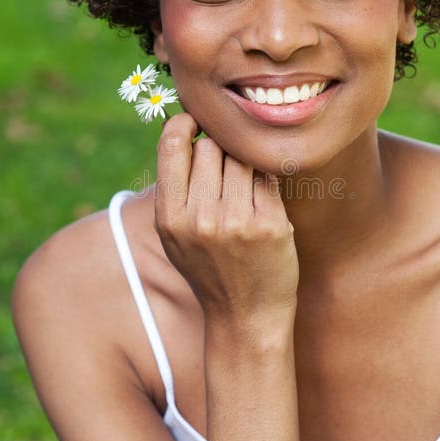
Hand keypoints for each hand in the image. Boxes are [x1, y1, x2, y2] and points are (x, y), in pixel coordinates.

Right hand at [154, 113, 298, 335]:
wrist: (245, 316)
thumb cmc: (210, 267)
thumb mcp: (175, 235)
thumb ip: (175, 187)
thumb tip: (185, 126)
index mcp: (170, 217)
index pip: (173, 144)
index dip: (186, 124)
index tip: (197, 124)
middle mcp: (199, 218)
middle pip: (211, 146)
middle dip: (220, 147)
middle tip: (227, 167)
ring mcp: (236, 221)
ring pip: (242, 156)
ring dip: (245, 161)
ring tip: (243, 185)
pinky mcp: (269, 224)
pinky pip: (267, 177)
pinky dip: (265, 180)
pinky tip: (260, 198)